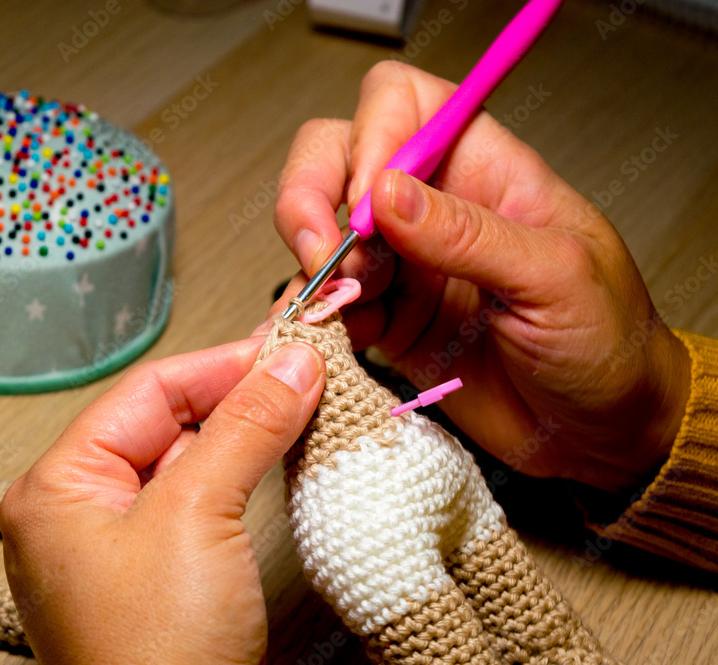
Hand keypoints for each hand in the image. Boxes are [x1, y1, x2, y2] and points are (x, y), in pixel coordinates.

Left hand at [0, 337, 324, 663]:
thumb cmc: (156, 653)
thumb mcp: (198, 516)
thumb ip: (244, 427)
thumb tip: (291, 362)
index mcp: (58, 487)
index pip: (147, 393)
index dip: (222, 364)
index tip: (288, 347)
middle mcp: (79, 511)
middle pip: (166, 422)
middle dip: (237, 395)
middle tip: (305, 372)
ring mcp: (118, 547)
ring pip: (187, 460)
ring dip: (245, 433)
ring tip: (303, 405)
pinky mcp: (158, 576)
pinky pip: (198, 503)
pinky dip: (241, 476)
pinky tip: (279, 457)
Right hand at [273, 61, 689, 491]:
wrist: (598, 433)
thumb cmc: (607, 342)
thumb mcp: (556, 277)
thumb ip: (469, 234)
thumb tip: (385, 193)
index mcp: (484, 170)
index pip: (402, 104)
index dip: (371, 135)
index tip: (367, 200)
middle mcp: (432, 209)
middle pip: (338, 156)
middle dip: (309, 196)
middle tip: (320, 254)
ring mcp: (403, 265)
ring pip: (321, 233)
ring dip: (314, 269)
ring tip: (341, 312)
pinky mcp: (385, 322)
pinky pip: (326, 304)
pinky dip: (312, 318)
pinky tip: (329, 339)